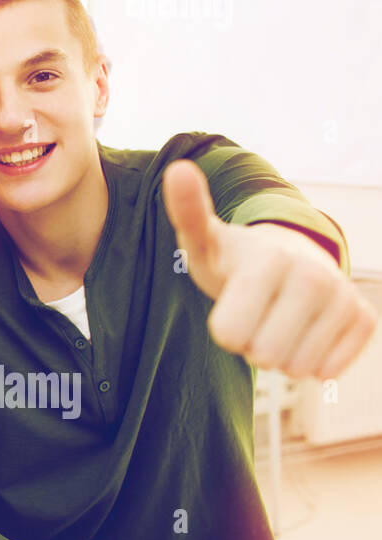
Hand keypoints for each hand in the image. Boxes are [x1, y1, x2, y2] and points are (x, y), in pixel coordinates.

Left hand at [163, 159, 377, 378]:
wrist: (283, 257)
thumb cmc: (232, 257)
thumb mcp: (202, 238)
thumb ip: (187, 211)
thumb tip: (177, 170)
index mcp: (269, 259)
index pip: (230, 336)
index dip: (224, 329)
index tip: (232, 301)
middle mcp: (313, 275)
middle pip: (265, 356)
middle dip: (253, 343)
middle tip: (255, 311)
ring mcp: (343, 295)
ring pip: (298, 368)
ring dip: (282, 354)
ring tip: (277, 318)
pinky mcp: (364, 318)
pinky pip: (330, 369)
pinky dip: (312, 361)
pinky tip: (305, 331)